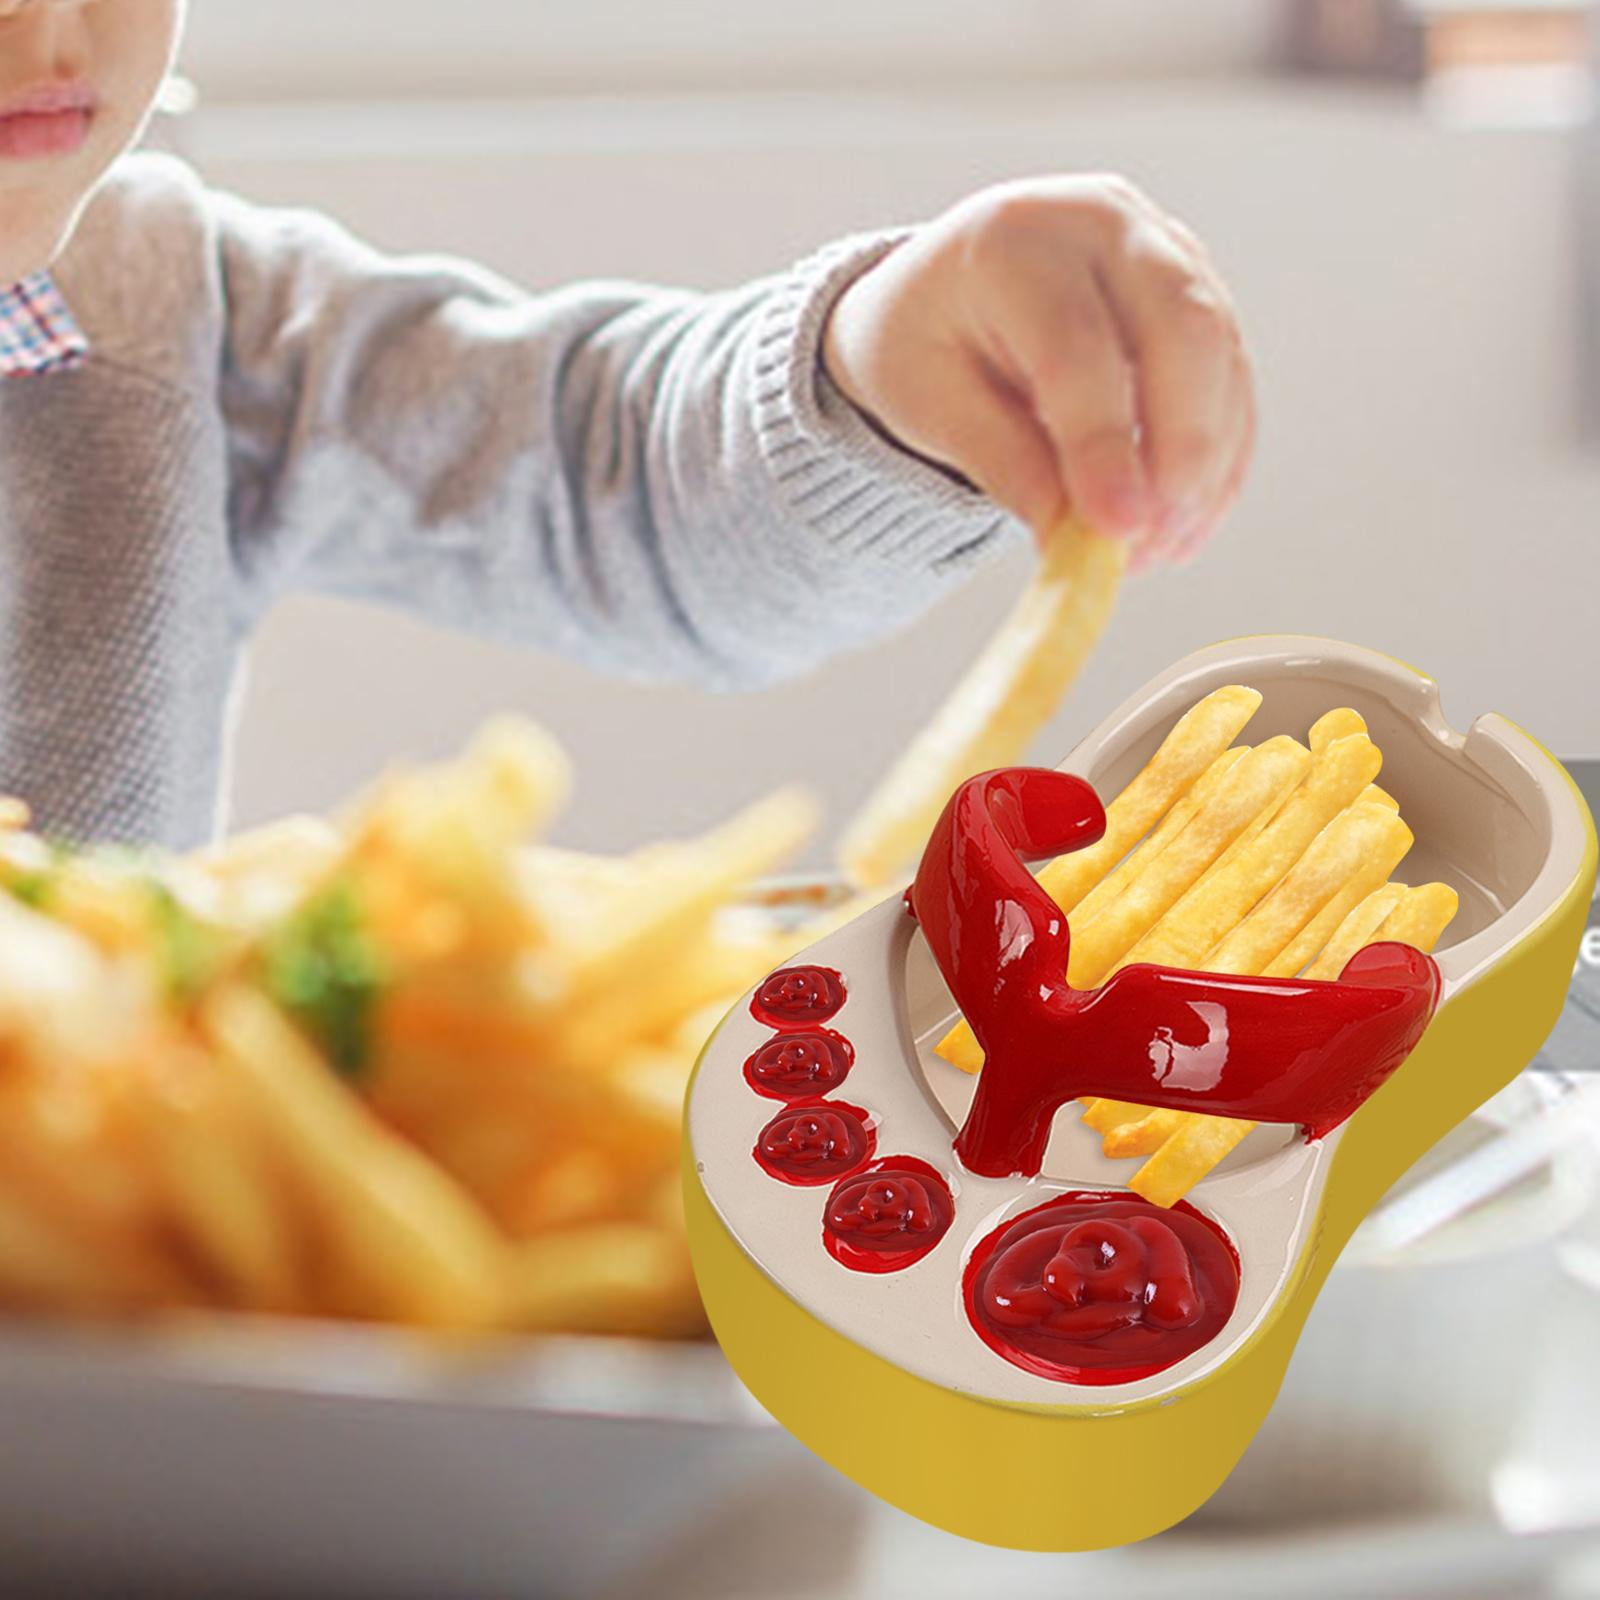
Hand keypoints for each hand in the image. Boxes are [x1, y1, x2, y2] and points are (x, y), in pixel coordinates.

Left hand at [822, 175, 1254, 570]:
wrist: (947, 292)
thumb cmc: (926, 344)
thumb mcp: (931, 406)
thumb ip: (1003, 464)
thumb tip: (1071, 537)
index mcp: (1015, 238)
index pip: (1076, 345)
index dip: (1103, 444)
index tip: (1116, 527)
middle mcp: (1103, 222)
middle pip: (1180, 329)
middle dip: (1181, 451)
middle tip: (1153, 543)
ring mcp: (1164, 248)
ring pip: (1219, 356)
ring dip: (1204, 466)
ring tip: (1160, 548)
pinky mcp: (1200, 289)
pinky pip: (1230, 377)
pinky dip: (1218, 458)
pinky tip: (1186, 523)